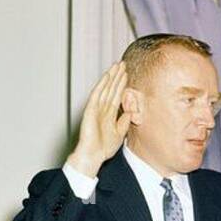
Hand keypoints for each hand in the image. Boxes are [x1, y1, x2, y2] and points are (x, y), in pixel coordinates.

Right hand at [68, 62, 130, 176]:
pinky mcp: (90, 110)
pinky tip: (107, 76)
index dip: (122, 84)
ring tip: (117, 65)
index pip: (116, 95)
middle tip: (123, 64)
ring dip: (111, 76)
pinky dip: (101, 85)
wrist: (92, 157)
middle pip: (111, 89)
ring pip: (105, 88)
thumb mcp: (119, 134)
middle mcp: (102, 109)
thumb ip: (124, 122)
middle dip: (117, 76)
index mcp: (109, 114)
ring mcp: (96, 109)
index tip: (127, 74)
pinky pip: (96, 94)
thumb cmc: (103, 149)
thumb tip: (130, 112)